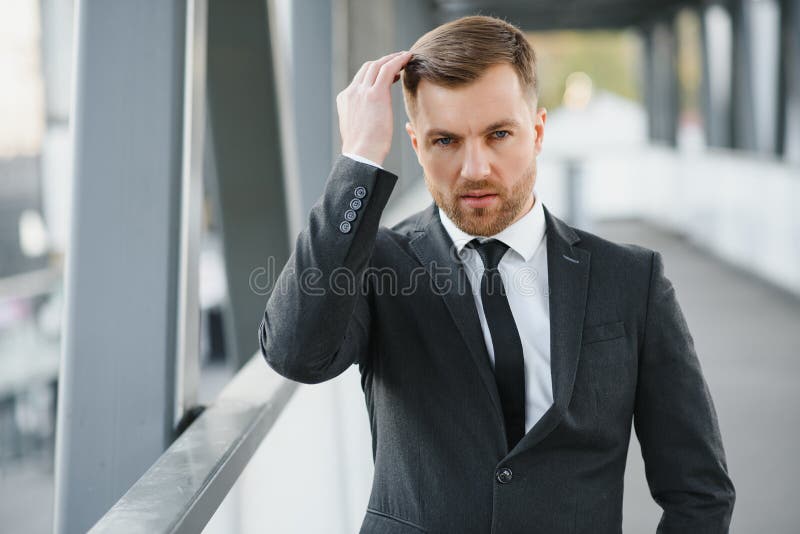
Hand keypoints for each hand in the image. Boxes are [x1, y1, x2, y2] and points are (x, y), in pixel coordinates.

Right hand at [336, 51, 411, 166]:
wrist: (361, 155)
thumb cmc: (364, 150)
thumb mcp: (358, 128)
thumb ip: (362, 117)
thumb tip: (372, 118)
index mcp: (345, 99)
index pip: (361, 78)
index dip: (376, 72)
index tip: (390, 74)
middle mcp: (352, 92)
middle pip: (368, 67)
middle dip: (384, 62)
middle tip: (399, 62)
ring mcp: (362, 91)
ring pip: (378, 65)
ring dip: (393, 59)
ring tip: (406, 57)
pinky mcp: (375, 94)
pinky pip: (388, 68)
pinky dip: (398, 60)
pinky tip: (408, 57)